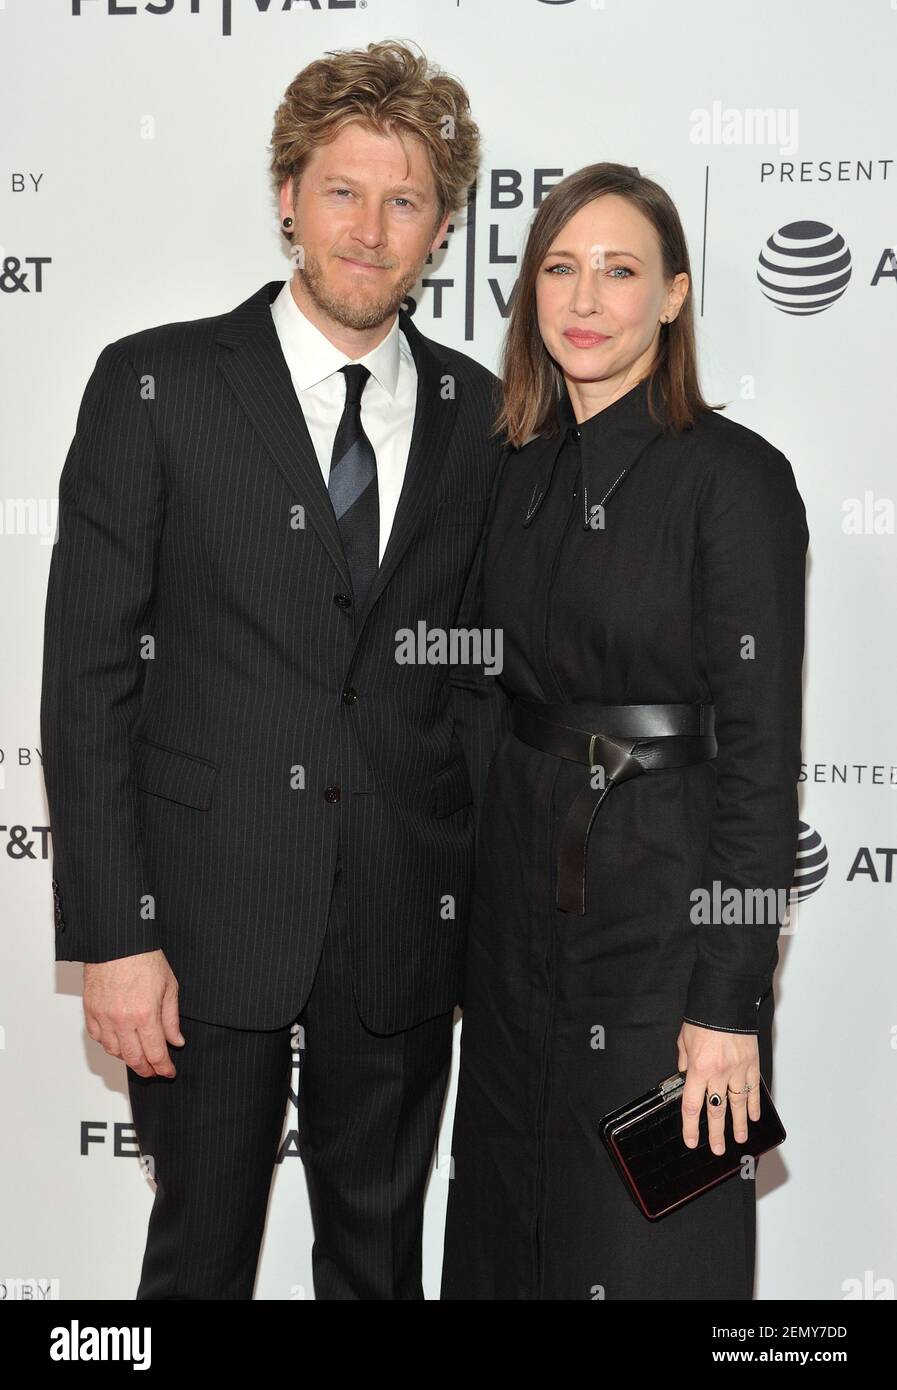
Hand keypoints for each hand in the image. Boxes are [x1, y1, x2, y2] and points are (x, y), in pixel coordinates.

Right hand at [83, 949, 182, 1077]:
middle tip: (154, 1071)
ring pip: (114, 1051)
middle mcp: (122, 1020)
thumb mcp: (169, 987)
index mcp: (145, 1014)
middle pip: (133, 1058)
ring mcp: (103, 1016)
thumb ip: (171, 1018)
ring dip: (127, 1058)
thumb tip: (176, 1040)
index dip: (163, 1067)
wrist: (118, 941)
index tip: (168, 1072)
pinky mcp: (90, 1010)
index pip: (155, 1053)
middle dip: (146, 1069)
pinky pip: (97, 1038)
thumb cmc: (144, 958)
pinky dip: (109, 1044)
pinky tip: (119, 1042)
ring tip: (139, 1057)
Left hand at [676, 1022, 760, 1154]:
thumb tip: (685, 1074)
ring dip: (739, 1124)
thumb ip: (684, 1061)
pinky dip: (753, 1104)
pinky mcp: (752, 1063)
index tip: (692, 1141)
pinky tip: (754, 1116)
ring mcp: (738, 1070)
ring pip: (738, 1104)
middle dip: (717, 1134)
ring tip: (740, 1138)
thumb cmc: (703, 1018)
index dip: (691, 1127)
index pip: (692, 1105)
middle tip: (718, 1149)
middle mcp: (719, 1073)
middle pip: (717, 1111)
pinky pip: (753, 1089)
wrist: (725, 1000)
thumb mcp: (684, 1040)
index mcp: (698, 1069)